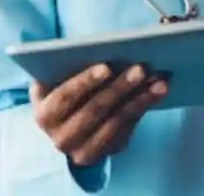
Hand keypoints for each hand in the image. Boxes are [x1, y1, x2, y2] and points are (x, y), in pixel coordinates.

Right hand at [29, 63, 167, 166]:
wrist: (66, 118)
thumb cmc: (63, 86)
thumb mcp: (59, 76)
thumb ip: (72, 65)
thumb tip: (107, 49)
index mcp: (45, 114)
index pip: (64, 97)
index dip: (85, 82)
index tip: (106, 67)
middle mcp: (61, 138)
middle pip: (94, 111)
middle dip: (119, 88)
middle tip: (140, 69)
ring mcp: (84, 151)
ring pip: (115, 123)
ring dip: (139, 100)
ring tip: (158, 81)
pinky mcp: (106, 154)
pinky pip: (127, 131)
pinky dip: (143, 108)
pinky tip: (157, 92)